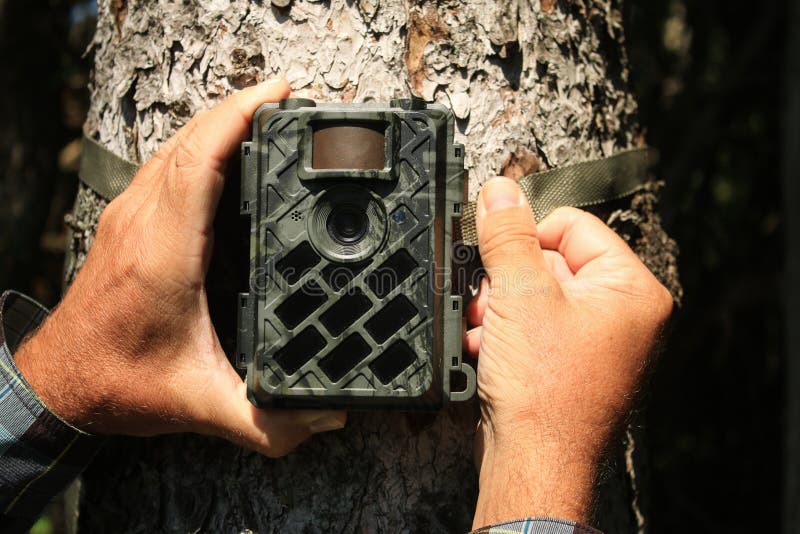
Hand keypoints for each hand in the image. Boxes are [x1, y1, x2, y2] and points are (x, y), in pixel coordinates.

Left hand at [15, 79, 345, 456]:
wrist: (60, 382)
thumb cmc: (118, 383)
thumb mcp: (199, 405)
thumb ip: (266, 421)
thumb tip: (327, 418)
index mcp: (164, 254)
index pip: (198, 164)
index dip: (238, 119)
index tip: (282, 96)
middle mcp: (143, 222)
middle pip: (190, 139)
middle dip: (243, 107)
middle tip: (297, 97)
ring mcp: (131, 215)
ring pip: (176, 144)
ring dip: (221, 119)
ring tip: (271, 111)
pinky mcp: (129, 219)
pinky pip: (168, 161)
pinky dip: (202, 140)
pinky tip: (228, 145)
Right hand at [465, 177, 672, 526]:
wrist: (533, 463)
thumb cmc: (545, 392)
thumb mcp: (520, 297)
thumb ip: (508, 237)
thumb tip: (499, 191)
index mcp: (630, 290)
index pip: (572, 226)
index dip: (527, 237)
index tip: (496, 253)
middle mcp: (619, 314)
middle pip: (548, 262)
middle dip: (506, 283)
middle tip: (489, 303)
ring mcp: (594, 342)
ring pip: (531, 296)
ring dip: (497, 309)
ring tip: (486, 333)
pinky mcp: (566, 363)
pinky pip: (529, 327)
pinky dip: (503, 334)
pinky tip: (487, 352)